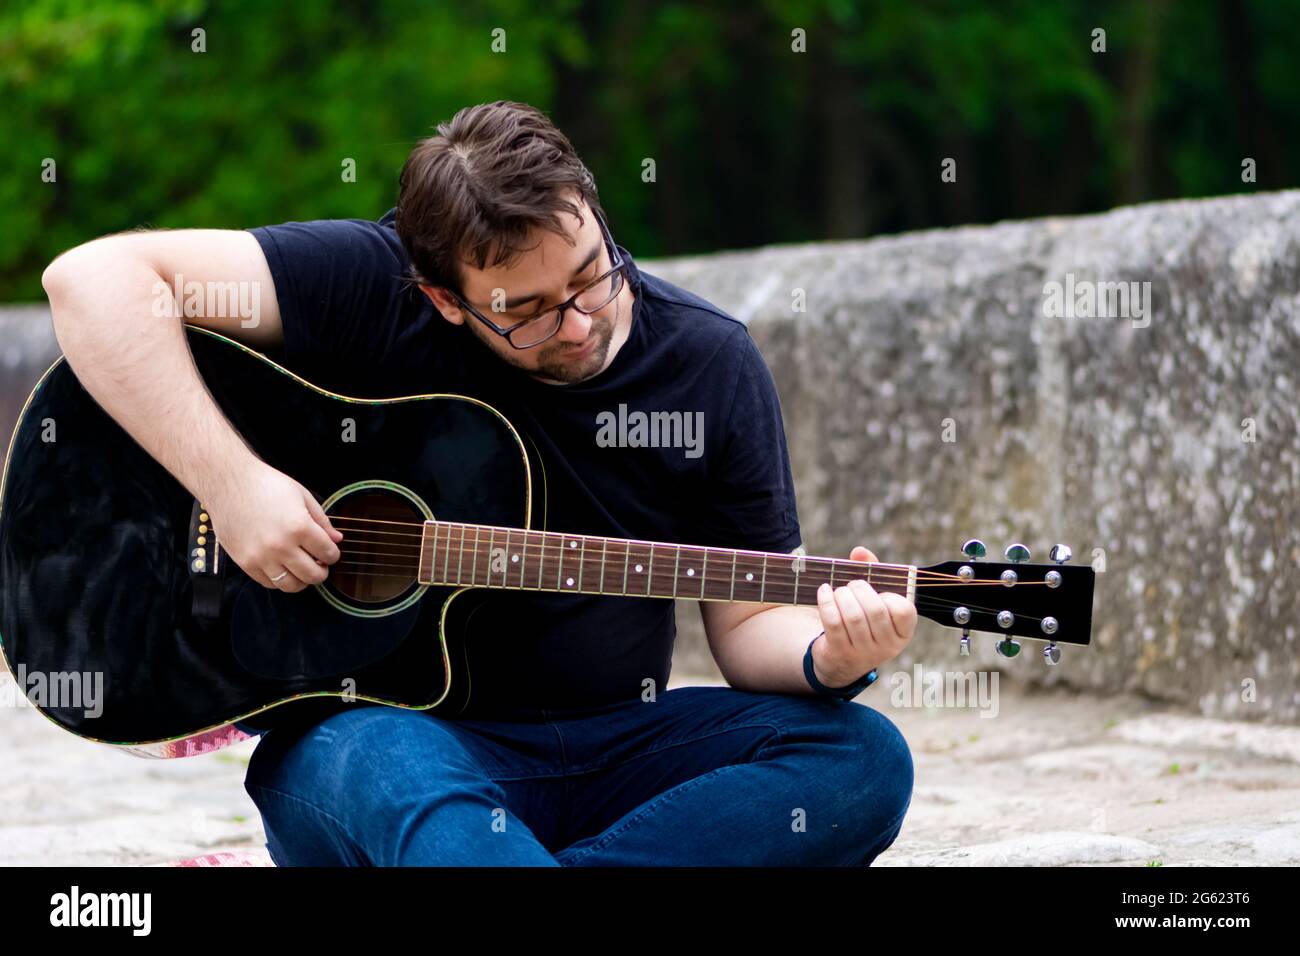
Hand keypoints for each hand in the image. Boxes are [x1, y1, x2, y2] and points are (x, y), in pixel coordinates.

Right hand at [204, 460, 342, 591]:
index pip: (328, 553)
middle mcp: (281, 546)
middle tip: (320, 565)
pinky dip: (280, 580)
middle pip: (313, 575)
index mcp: (299, 526)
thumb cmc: (266, 485)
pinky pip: (269, 583)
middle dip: (322, 572)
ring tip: (302, 569)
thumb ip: (322, 521)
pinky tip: (283, 567)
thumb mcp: (302, 496)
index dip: (333, 554)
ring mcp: (261, 557)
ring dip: (302, 580)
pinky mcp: (245, 563)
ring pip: (291, 585)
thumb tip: (337, 540)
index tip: (330, 552)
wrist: (228, 483)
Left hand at [811, 545, 917, 686]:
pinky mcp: (840, 652)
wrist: (842, 660)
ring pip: (853, 616)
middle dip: (859, 589)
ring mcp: (863, 653)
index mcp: (902, 634)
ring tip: (838, 591)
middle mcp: (886, 647)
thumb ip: (873, 572)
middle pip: (875, 610)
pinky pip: (833, 622)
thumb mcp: (875, 601)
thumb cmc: (864, 621)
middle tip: (852, 586)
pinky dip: (826, 601)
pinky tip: (824, 592)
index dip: (889, 596)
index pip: (904, 611)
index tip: (878, 592)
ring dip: (842, 595)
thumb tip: (860, 551)